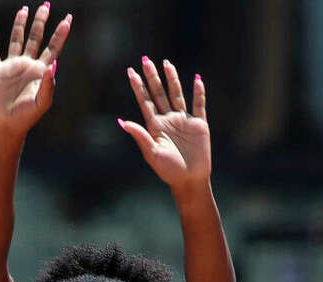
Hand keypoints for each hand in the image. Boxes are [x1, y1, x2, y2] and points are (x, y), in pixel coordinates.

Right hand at [0, 4, 70, 134]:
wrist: (6, 126)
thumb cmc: (26, 118)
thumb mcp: (41, 103)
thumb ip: (48, 86)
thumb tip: (53, 64)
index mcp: (40, 71)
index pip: (53, 47)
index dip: (60, 33)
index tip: (68, 19)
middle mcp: (27, 65)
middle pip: (36, 37)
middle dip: (41, 21)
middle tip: (45, 5)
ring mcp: (12, 66)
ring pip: (16, 39)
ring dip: (19, 24)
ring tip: (24, 9)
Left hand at [120, 56, 210, 185]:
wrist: (190, 180)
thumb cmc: (169, 171)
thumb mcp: (152, 153)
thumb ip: (140, 136)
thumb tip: (122, 122)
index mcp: (155, 126)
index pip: (144, 101)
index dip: (138, 86)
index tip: (130, 71)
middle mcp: (168, 120)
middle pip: (159, 93)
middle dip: (152, 77)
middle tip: (145, 59)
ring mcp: (183, 121)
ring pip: (176, 94)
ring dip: (172, 79)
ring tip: (166, 63)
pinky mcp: (199, 125)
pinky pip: (199, 105)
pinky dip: (199, 92)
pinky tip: (197, 79)